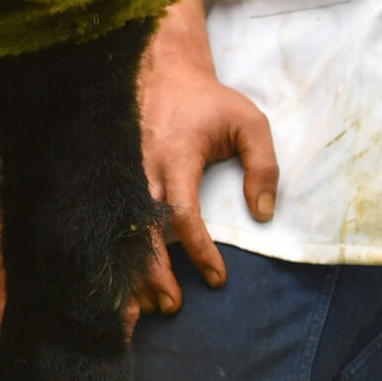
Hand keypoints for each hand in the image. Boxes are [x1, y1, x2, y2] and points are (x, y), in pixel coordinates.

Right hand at [137, 0, 278, 314]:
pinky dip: (120, 255)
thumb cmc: (211, 103)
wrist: (165, 72)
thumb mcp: (251, 123)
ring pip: (124, 231)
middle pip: (143, 231)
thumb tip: (263, 213)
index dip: (200, 250)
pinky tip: (127, 285)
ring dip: (133, 272)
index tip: (218, 278)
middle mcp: (144, 168)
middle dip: (154, 273)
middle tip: (173, 306)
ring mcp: (127, 173)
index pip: (182, 214)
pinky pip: (117, 222)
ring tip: (148, 308)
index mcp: (176, 156)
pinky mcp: (121, 177)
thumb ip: (264, 166)